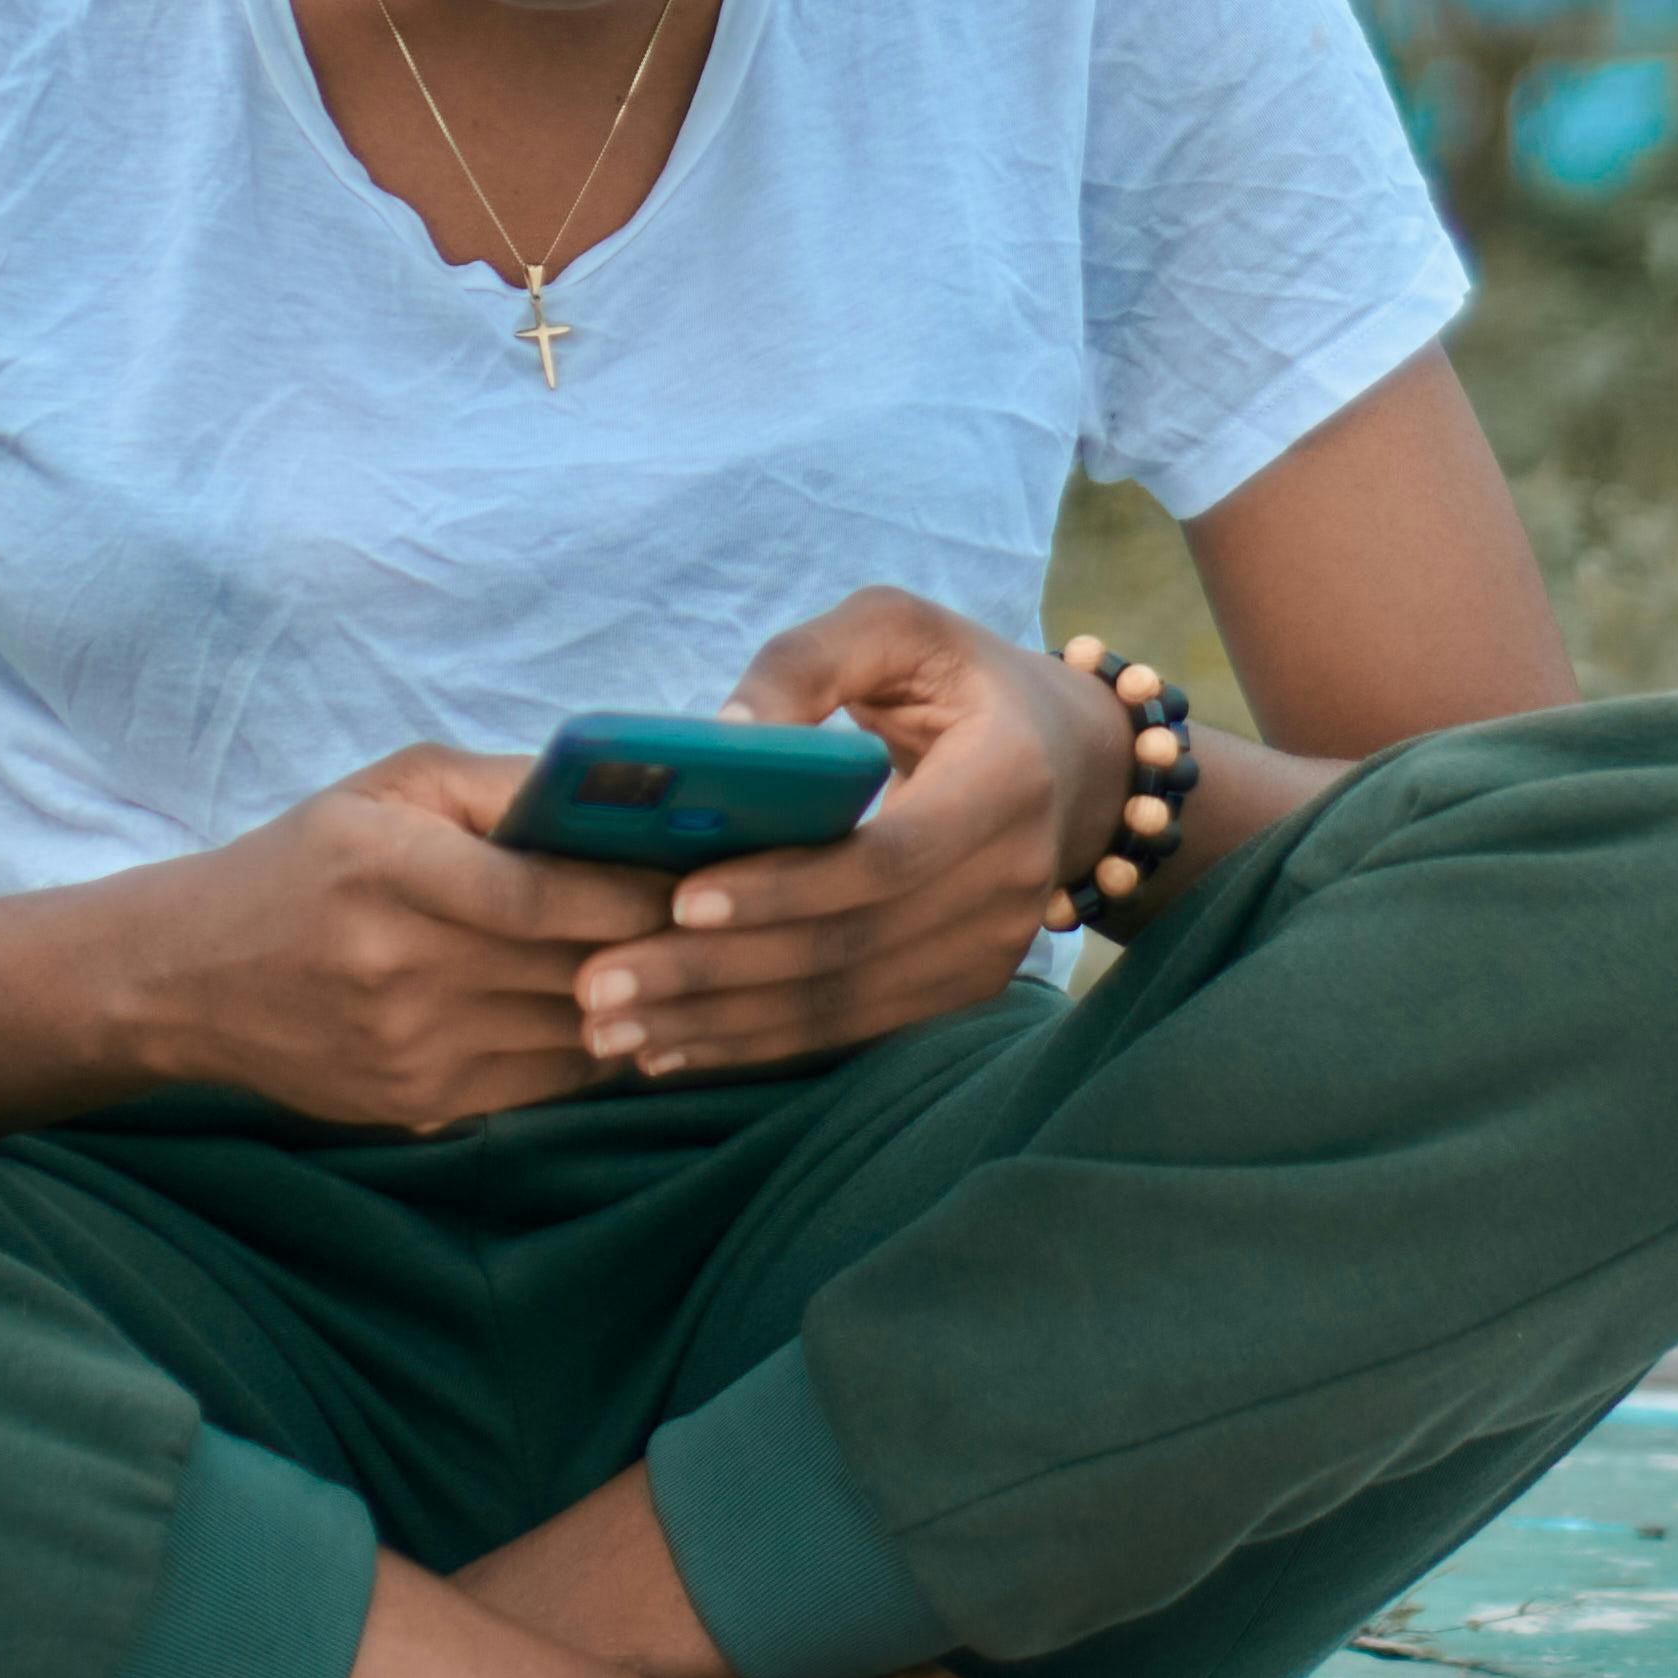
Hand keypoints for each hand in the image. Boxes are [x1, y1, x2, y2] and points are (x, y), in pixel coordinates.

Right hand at [116, 749, 672, 1132]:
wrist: (189, 979)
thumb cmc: (305, 861)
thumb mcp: (389, 787)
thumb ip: (501, 787)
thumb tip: (618, 793)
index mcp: (389, 870)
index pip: (539, 898)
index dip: (629, 895)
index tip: (693, 879)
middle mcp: (397, 969)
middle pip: (565, 971)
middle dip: (652, 949)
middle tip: (721, 921)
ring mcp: (407, 1049)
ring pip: (566, 1038)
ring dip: (633, 1007)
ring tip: (685, 969)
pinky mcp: (415, 1105)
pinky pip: (538, 1085)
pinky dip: (589, 1053)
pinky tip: (619, 1016)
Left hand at [564, 588, 1138, 1083]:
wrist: (1077, 763)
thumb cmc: (961, 678)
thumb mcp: (895, 629)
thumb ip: (804, 664)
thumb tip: (714, 737)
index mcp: (1004, 781)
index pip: (885, 859)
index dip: (784, 888)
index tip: (681, 902)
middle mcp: (1011, 882)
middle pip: (850, 949)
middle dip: (717, 975)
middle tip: (599, 988)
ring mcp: (994, 949)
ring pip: (846, 1007)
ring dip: (722, 1026)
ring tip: (612, 1030)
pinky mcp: (966, 989)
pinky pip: (856, 1030)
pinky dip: (761, 1044)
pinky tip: (674, 1049)